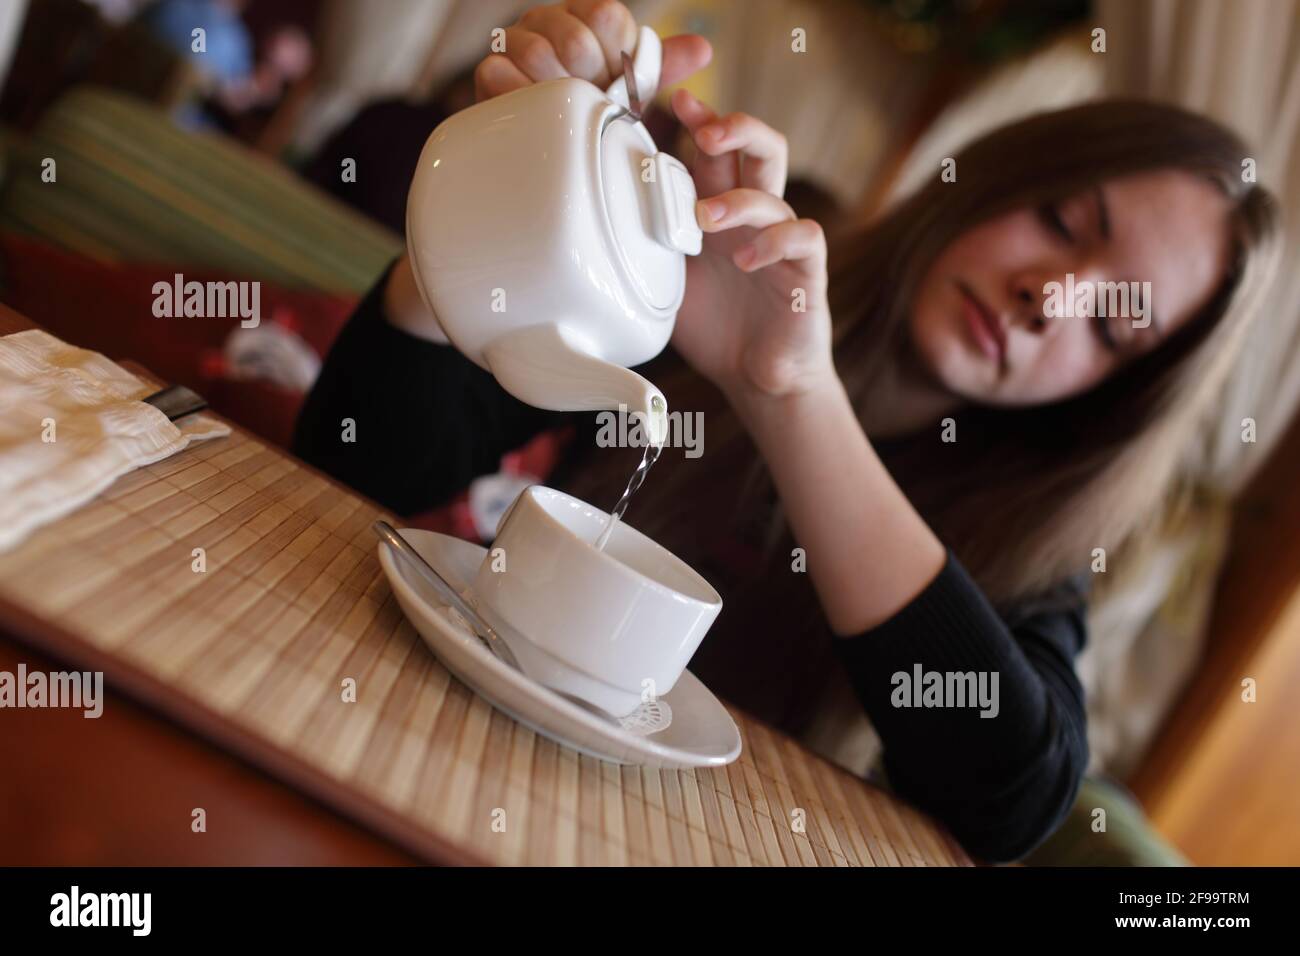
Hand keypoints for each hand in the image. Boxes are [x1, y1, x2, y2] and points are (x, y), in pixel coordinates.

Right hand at [473, 1, 710, 99]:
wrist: (540, 137)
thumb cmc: (589, 108)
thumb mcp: (630, 88)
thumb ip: (661, 67)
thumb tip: (703, 50)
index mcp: (584, 16)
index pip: (607, 16)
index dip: (617, 57)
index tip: (615, 84)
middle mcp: (548, 21)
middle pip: (574, 40)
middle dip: (589, 82)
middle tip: (590, 105)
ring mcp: (516, 43)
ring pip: (536, 53)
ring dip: (557, 92)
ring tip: (565, 112)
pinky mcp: (489, 72)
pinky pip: (501, 74)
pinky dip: (522, 98)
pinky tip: (537, 114)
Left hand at [669, 89, 833, 404]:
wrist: (758, 381)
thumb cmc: (713, 328)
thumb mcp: (664, 281)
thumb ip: (644, 246)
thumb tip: (592, 223)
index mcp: (719, 211)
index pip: (716, 152)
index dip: (700, 122)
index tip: (675, 103)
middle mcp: (753, 218)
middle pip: (760, 148)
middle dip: (733, 128)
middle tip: (705, 134)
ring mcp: (782, 241)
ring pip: (775, 190)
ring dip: (737, 198)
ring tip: (705, 220)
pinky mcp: (806, 270)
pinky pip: (803, 236)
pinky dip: (773, 241)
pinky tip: (746, 260)